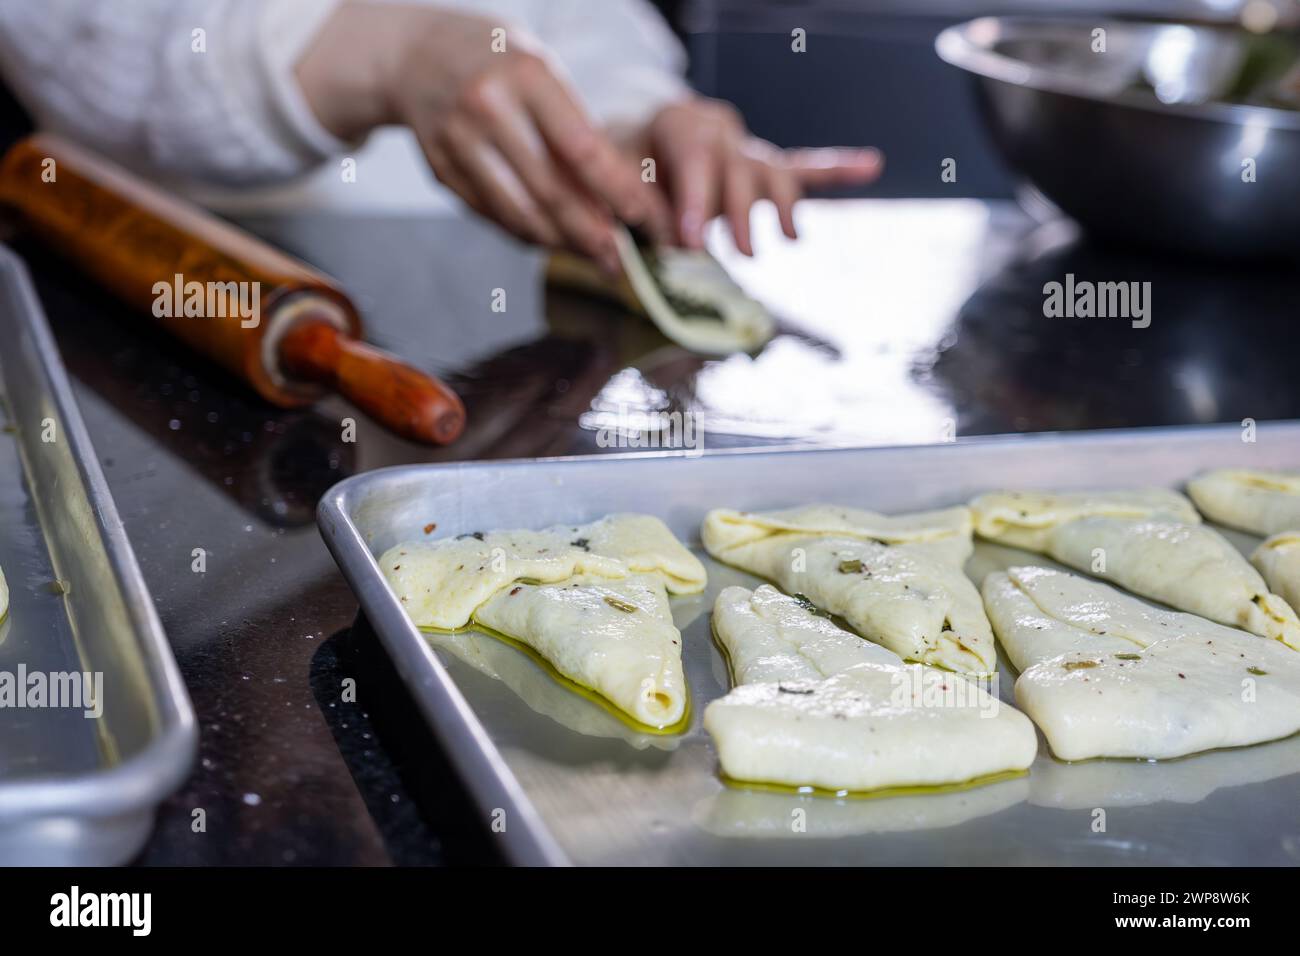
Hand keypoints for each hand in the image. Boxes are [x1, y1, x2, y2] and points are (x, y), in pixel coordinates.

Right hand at [299, 3, 665, 270]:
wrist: (414, 56)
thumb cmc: (498, 62)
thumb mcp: (542, 71)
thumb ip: (573, 125)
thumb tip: (615, 195)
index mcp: (526, 75)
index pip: (581, 147)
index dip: (614, 189)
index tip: (639, 214)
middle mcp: (487, 107)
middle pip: (550, 190)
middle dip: (590, 232)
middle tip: (618, 258)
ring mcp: (457, 141)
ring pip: (519, 212)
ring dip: (559, 242)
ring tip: (590, 256)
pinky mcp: (440, 170)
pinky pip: (492, 215)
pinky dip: (525, 233)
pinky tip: (549, 240)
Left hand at [631, 98, 883, 253]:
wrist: (644, 143)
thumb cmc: (628, 168)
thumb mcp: (618, 183)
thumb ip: (640, 211)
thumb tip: (669, 246)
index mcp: (679, 126)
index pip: (693, 158)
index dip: (694, 200)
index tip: (692, 242)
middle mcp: (721, 131)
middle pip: (740, 168)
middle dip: (741, 213)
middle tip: (742, 253)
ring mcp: (748, 149)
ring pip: (774, 172)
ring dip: (782, 207)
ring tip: (789, 239)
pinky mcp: (766, 169)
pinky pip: (804, 169)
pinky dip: (837, 168)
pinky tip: (871, 165)